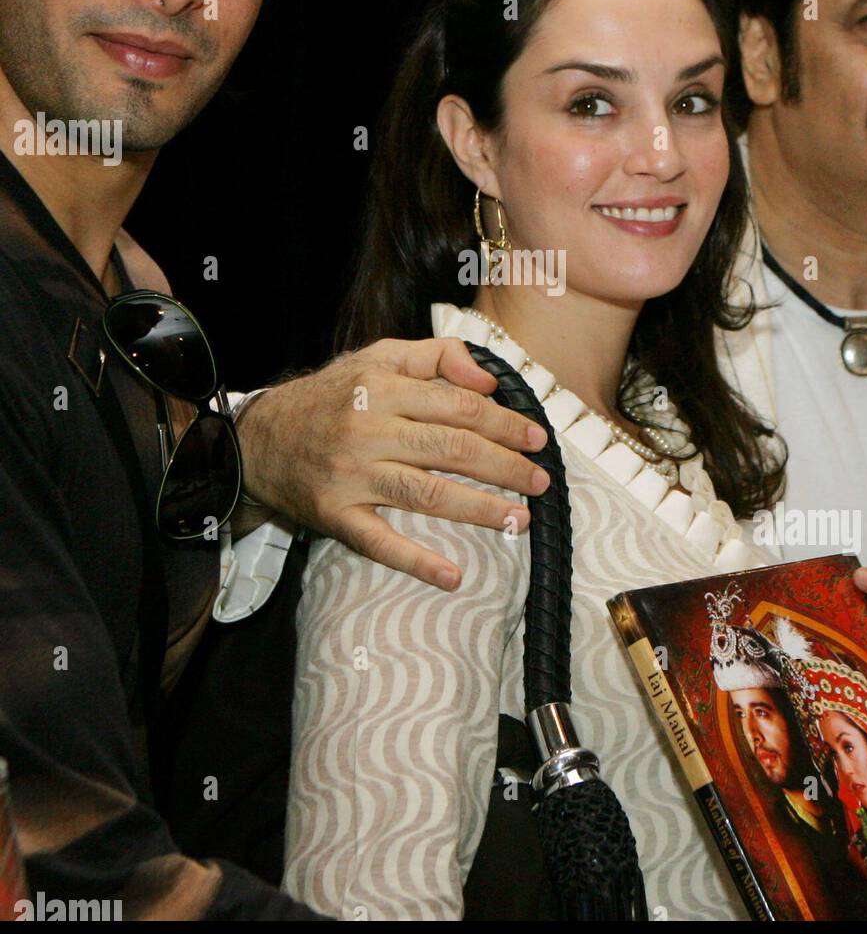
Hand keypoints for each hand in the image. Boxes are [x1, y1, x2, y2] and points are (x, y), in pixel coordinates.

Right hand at [236, 338, 549, 590]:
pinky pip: (380, 542)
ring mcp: (351, 476)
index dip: (504, 423)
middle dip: (505, 467)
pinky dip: (417, 562)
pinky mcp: (335, 514)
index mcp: (383, 387)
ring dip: (480, 510)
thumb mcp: (379, 356)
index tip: (536, 438)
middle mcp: (368, 430)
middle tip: (540, 482)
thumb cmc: (333, 396)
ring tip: (520, 519)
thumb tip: (488, 383)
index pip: (458, 406)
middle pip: (451, 450)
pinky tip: (452, 576)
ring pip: (426, 494)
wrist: (260, 438)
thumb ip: (437, 357)